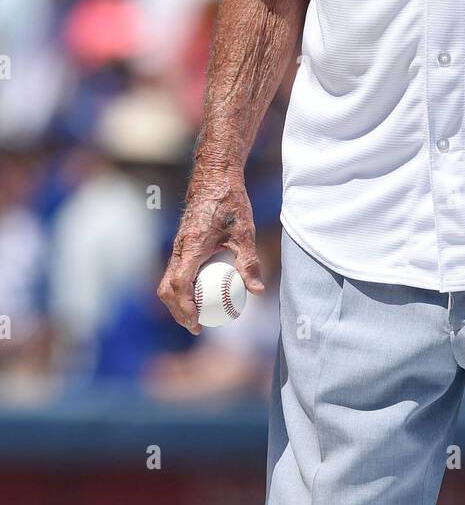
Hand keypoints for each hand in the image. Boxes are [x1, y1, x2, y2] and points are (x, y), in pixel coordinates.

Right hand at [157, 166, 264, 334]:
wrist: (214, 177)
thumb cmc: (230, 202)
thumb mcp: (244, 232)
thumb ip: (249, 262)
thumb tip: (256, 292)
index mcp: (192, 246)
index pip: (179, 285)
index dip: (185, 308)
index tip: (197, 324)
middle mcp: (180, 248)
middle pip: (167, 289)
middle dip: (179, 312)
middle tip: (197, 327)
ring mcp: (178, 246)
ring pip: (168, 281)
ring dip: (179, 302)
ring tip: (199, 315)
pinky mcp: (182, 244)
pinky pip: (175, 272)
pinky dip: (182, 288)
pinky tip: (200, 294)